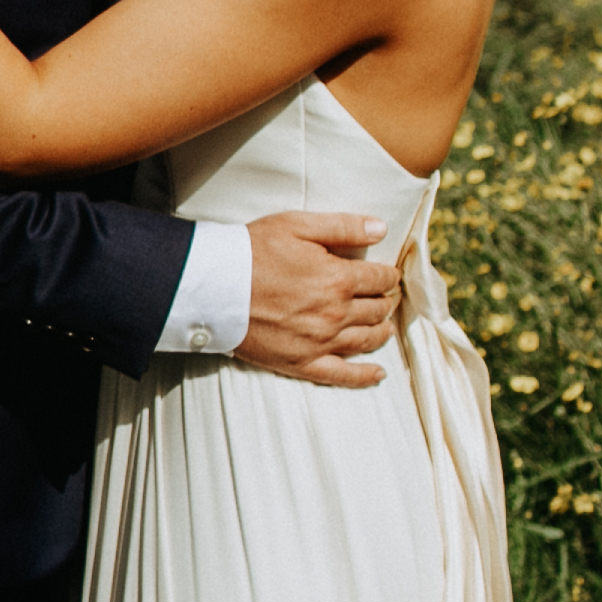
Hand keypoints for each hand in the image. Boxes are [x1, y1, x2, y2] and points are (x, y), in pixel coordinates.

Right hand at [237, 211, 399, 387]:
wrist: (213, 287)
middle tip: (382, 297)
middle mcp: (336, 314)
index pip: (381, 280)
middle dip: (385, 301)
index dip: (388, 275)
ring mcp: (321, 342)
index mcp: (338, 279)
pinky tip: (378, 374)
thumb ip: (343, 227)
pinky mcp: (302, 364)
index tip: (386, 275)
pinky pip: (343, 375)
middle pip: (378, 310)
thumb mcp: (297, 226)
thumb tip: (382, 229)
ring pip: (367, 340)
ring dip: (381, 331)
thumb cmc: (252, 252)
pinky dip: (365, 376)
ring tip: (384, 326)